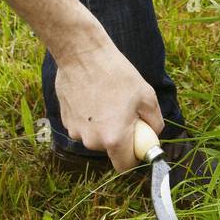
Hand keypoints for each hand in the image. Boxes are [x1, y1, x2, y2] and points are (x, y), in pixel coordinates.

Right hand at [55, 29, 164, 171]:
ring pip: (95, 137)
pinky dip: (89, 117)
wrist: (82, 54)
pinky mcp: (65, 120)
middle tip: (124, 112)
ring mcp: (76, 131)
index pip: (125, 166)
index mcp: (114, 138)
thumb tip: (154, 132)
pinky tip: (92, 96)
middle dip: (118, 136)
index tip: (136, 140)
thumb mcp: (146, 95)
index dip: (133, 155)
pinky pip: (83, 126)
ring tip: (106, 99)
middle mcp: (92, 140)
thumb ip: (154, 121)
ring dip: (103, 126)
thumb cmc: (116, 72)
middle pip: (110, 149)